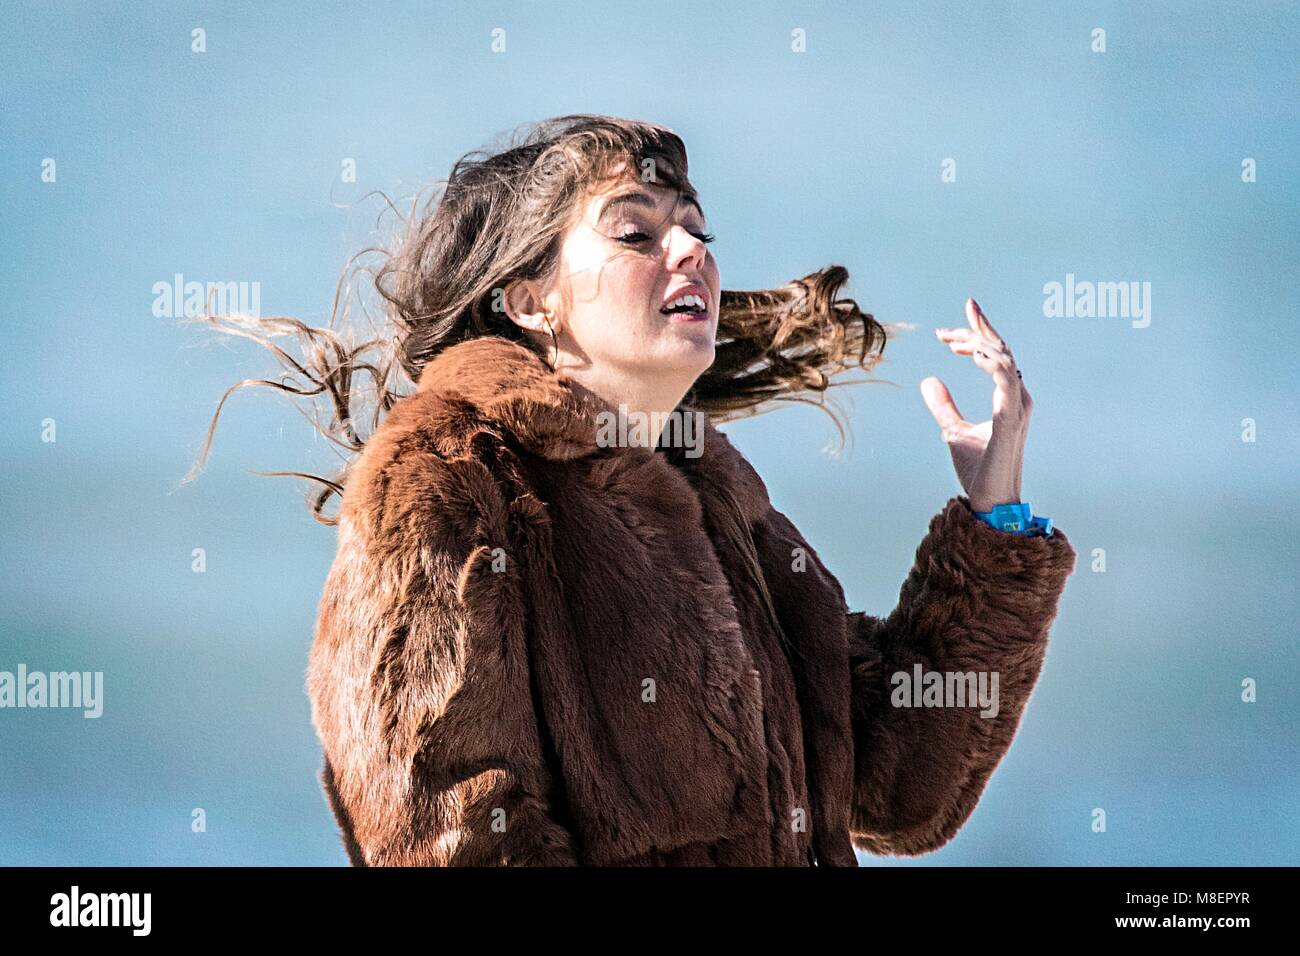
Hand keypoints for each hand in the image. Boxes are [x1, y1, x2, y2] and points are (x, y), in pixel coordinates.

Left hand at [921, 298, 1031, 513]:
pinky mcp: (1010, 419)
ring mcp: (1017, 407)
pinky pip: (1005, 380)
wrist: (988, 501)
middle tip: (943, 333)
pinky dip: (991, 362)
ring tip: (952, 342)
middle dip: (973, 333)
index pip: (996, 353)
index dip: (981, 330)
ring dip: (978, 344)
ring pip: (1003, 358)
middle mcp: (1017, 397)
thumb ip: (944, 406)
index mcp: (1008, 397)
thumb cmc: (977, 469)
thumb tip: (929, 380)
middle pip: (999, 350)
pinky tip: (971, 354)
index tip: (964, 310)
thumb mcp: (953, 431)